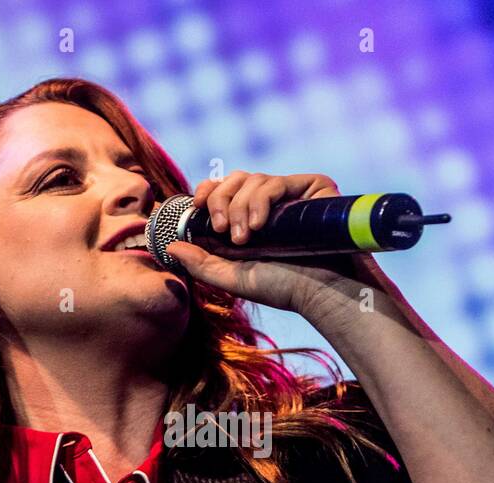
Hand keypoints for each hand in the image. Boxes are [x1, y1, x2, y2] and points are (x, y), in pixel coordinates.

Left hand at [164, 171, 382, 320]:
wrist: (323, 292)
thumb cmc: (284, 288)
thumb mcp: (234, 277)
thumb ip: (201, 263)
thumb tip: (170, 246)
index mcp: (250, 218)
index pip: (223, 190)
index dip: (206, 191)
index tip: (196, 206)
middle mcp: (270, 202)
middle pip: (234, 179)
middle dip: (220, 201)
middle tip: (221, 229)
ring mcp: (291, 194)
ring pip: (253, 179)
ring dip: (240, 207)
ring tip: (245, 238)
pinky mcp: (313, 187)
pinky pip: (277, 181)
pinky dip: (262, 200)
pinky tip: (260, 225)